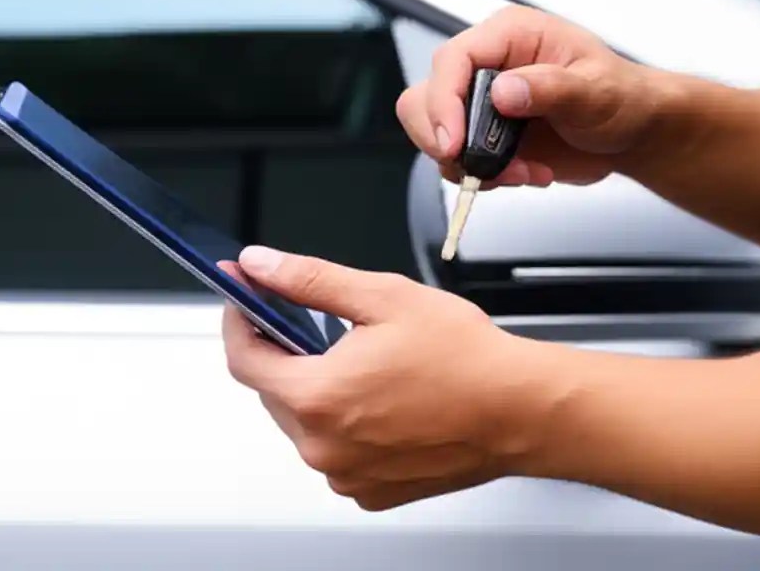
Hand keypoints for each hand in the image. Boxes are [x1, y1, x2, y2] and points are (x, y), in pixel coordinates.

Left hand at [219, 247, 546, 510]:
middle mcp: (323, 447)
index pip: (243, 359)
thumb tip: (263, 267)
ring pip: (305, 425)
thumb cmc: (466, 359)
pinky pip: (338, 455)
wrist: (520, 410)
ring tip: (369, 366)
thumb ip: (311, 280)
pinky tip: (385, 401)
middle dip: (287, 356)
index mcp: (317, 396)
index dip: (238, 322)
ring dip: (319, 392)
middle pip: (274, 393)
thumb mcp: (384, 298)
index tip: (243, 302)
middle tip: (320, 328)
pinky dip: (347, 427)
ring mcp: (346, 475)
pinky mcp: (371, 491)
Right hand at [396, 5, 668, 188]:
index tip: (454, 141)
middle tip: (479, 167)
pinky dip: (486, 177)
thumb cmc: (622, 96)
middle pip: (427, 96)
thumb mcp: (596, 90)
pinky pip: (460, 160)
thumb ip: (551, 88)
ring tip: (523, 172)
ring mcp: (484, 103)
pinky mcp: (487, 136)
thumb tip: (504, 92)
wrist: (633, 132)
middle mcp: (490, 65)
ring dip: (471, 164)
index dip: (444, 101)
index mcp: (511, 35)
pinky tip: (528, 174)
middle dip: (446, 139)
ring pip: (436, 133)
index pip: (454, 59)